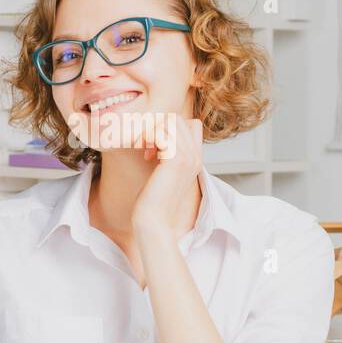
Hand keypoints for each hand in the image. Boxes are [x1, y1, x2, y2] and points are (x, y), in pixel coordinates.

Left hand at [131, 114, 203, 234]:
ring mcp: (189, 158)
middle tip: (147, 147)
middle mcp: (195, 157)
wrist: (154, 222)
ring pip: (171, 122)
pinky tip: (146, 157)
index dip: (170, 128)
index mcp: (194, 159)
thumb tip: (155, 137)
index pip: (192, 124)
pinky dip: (150, 139)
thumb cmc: (153, 201)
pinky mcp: (177, 161)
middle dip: (157, 127)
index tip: (156, 146)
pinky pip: (163, 133)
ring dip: (153, 132)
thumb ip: (167, 155)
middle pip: (179, 119)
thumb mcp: (164, 173)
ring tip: (146, 151)